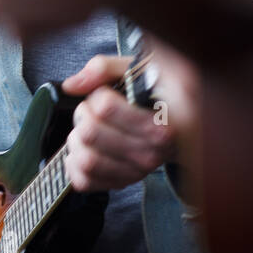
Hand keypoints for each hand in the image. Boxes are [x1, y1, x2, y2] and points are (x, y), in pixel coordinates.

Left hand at [61, 48, 199, 190]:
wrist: (180, 126)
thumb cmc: (157, 94)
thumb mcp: (139, 69)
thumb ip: (104, 69)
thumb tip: (72, 85)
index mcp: (160, 122)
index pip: (105, 108)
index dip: (98, 94)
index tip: (108, 93)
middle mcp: (151, 153)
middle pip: (90, 133)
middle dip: (84, 113)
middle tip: (93, 109)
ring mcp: (136, 172)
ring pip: (85, 159)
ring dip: (77, 138)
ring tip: (88, 127)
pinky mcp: (121, 183)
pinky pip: (83, 181)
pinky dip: (74, 163)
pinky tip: (84, 148)